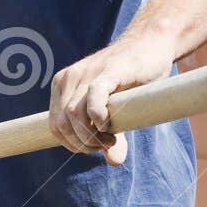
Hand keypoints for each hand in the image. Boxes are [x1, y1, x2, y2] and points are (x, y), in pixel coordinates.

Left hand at [48, 34, 176, 166]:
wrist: (151, 44)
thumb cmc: (132, 78)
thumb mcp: (116, 111)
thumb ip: (110, 134)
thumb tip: (114, 162)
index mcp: (63, 85)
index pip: (54, 125)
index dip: (71, 143)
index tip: (92, 148)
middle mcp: (70, 77)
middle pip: (62, 123)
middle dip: (80, 143)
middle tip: (103, 146)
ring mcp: (88, 72)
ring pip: (74, 114)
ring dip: (90, 135)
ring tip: (110, 140)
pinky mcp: (109, 71)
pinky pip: (93, 97)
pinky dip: (97, 117)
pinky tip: (108, 125)